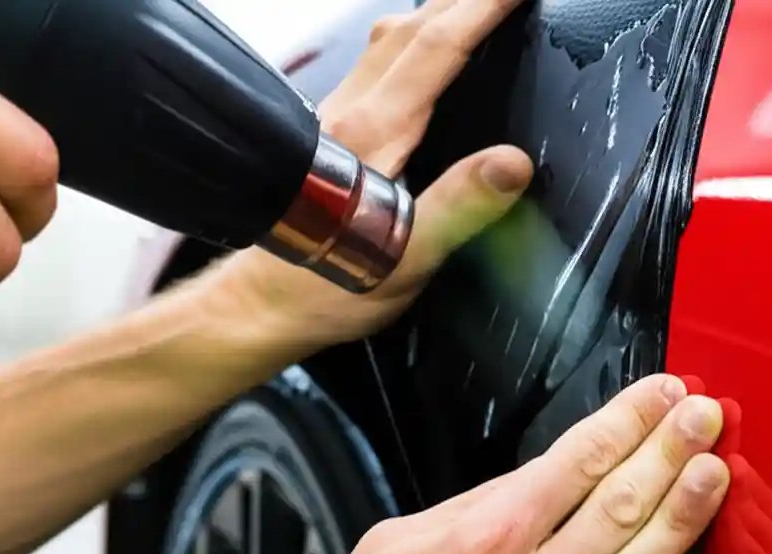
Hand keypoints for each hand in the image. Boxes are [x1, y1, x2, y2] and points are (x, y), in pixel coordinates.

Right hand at [206, 375, 729, 553]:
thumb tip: (533, 485)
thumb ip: (473, 508)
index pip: (579, 460)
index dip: (629, 420)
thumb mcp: (396, 540)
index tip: (661, 394)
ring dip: (682, 518)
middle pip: (621, 504)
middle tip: (710, 416)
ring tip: (717, 475)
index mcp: (486, 536)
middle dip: (671, 452)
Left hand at [207, 0, 532, 349]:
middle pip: (410, 29)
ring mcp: (334, 120)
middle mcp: (352, 114)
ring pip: (387, 43)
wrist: (259, 306)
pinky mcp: (326, 136)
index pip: (438, 48)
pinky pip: (375, 67)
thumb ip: (460, 208)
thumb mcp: (405, 260)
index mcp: (378, 135)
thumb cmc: (326, 289)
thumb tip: (512, 163)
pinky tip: (421, 60)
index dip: (484, 8)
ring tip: (470, 9)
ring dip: (434, 14)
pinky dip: (411, 43)